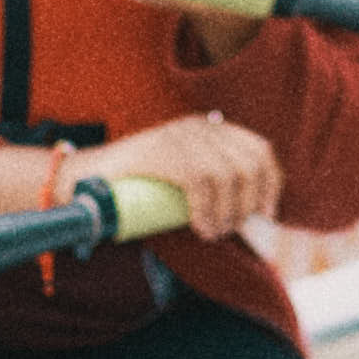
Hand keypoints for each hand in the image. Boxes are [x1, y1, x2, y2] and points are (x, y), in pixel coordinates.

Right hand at [77, 111, 280, 237]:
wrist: (87, 180)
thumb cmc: (140, 190)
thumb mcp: (186, 181)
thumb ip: (215, 186)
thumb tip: (257, 214)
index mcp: (209, 130)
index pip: (259, 149)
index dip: (271, 183)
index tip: (266, 214)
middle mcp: (198, 127)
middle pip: (250, 162)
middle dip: (249, 203)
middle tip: (231, 228)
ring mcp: (179, 135)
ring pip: (229, 174)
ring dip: (228, 211)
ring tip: (212, 232)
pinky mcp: (163, 150)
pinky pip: (200, 180)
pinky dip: (207, 210)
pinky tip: (202, 228)